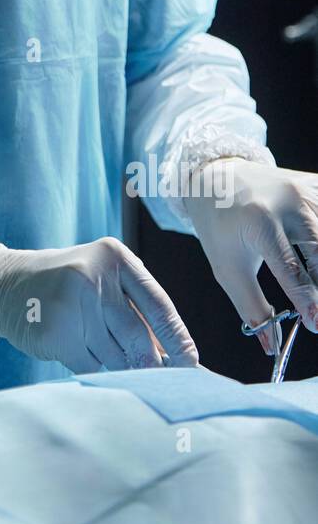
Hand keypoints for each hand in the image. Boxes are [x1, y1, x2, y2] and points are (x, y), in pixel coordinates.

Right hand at [0, 237, 198, 373]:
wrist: (3, 284)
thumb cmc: (66, 286)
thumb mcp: (102, 281)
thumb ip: (135, 311)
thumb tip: (177, 360)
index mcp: (114, 256)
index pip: (158, 304)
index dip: (177, 339)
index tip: (191, 365)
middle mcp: (93, 276)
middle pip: (137, 337)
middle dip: (149, 363)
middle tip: (156, 378)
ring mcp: (71, 303)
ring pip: (114, 356)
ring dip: (118, 368)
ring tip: (107, 356)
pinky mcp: (54, 332)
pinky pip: (90, 367)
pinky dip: (94, 371)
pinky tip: (83, 358)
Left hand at [184, 159, 317, 350]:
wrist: (215, 178)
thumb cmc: (220, 228)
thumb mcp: (227, 269)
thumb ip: (252, 308)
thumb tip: (272, 345)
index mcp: (260, 222)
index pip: (293, 270)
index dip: (308, 301)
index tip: (316, 325)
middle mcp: (287, 201)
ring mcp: (305, 190)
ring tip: (315, 290)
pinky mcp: (314, 184)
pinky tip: (316, 258)